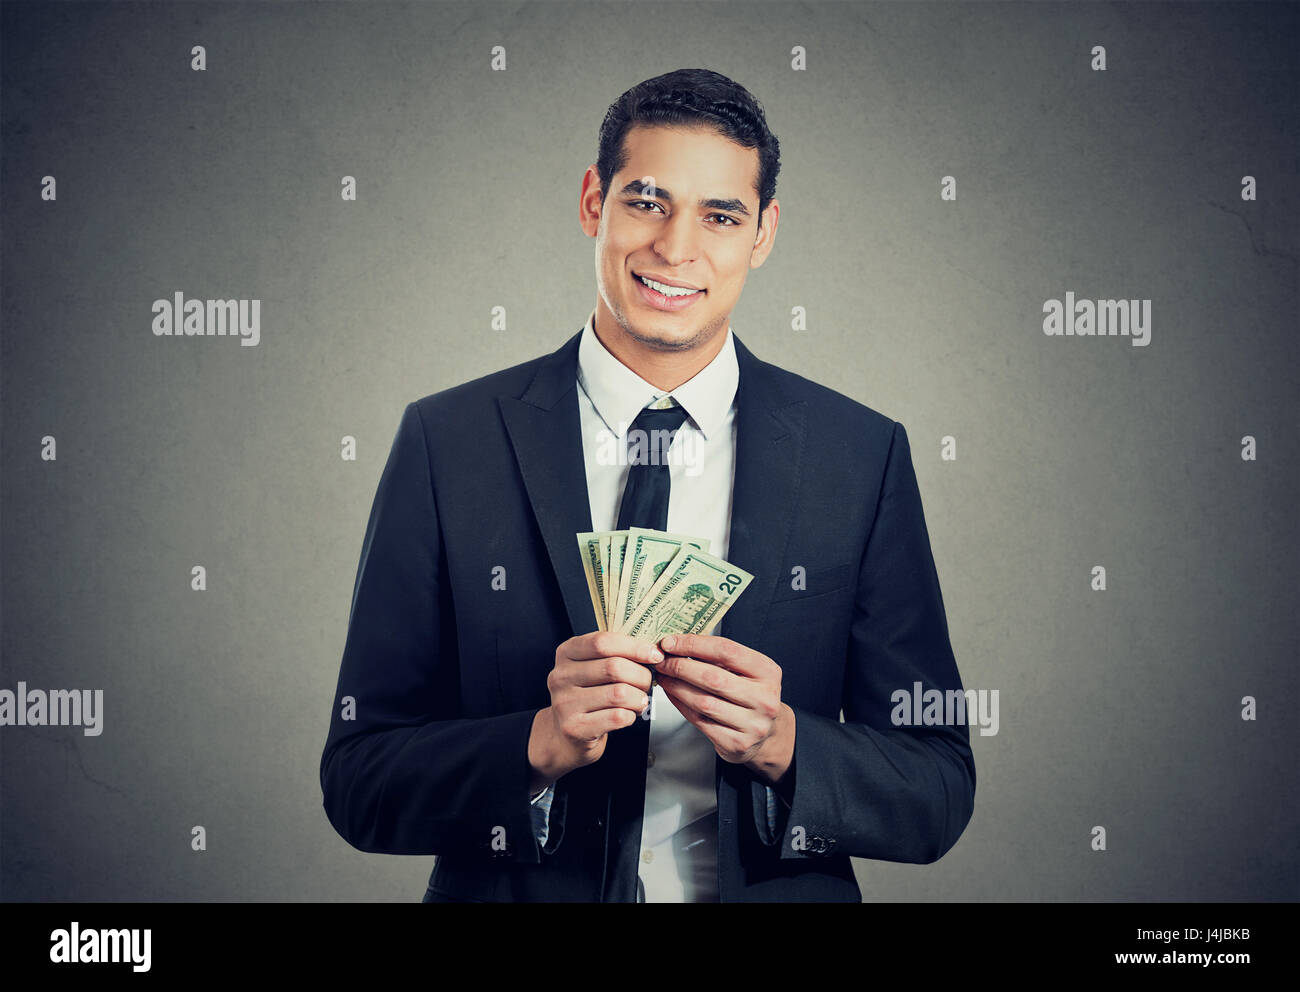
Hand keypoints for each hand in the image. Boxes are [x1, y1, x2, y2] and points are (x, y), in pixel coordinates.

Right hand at [527, 631, 662, 792]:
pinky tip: (627, 714)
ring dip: (639, 697)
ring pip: (619, 693)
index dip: (634, 647)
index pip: (603, 642)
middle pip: (614, 667)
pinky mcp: (574, 728)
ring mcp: (565, 703)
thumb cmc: (586, 696)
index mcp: (566, 653)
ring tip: (639, 700)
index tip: (654, 654)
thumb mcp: (591, 667)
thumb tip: (651, 650)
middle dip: (641, 675)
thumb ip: (614, 654)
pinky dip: (631, 715)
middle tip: (647, 682)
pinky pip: (617, 717)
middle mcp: (561, 676)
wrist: (567, 734)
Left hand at [653, 633, 794, 785]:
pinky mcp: (736, 743)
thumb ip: (719, 658)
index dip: (694, 644)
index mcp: (768, 673)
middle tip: (661, 661)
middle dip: (680, 666)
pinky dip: (680, 705)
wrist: (765, 734)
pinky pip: (700, 721)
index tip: (671, 642)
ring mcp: (752, 724)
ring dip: (676, 687)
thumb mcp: (747, 671)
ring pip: (703, 702)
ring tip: (664, 677)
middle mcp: (764, 699)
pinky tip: (672, 695)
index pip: (727, 651)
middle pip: (713, 677)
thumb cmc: (750, 695)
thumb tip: (679, 644)